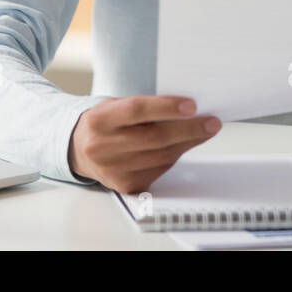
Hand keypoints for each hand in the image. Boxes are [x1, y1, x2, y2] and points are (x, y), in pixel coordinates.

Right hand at [68, 95, 220, 193]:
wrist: (79, 149)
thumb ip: (145, 107)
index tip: (192, 105)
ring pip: (161, 156)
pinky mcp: (125, 185)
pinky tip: (184, 145)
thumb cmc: (106, 123)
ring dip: (188, 143)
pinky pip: (159, 170)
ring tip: (205, 131)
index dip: (166, 108)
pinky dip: (175, 156)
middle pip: (154, 137)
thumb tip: (187, 108)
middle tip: (211, 122)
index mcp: (99, 120)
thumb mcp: (116, 106)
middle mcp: (102, 147)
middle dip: (189, 129)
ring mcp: (113, 170)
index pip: (136, 111)